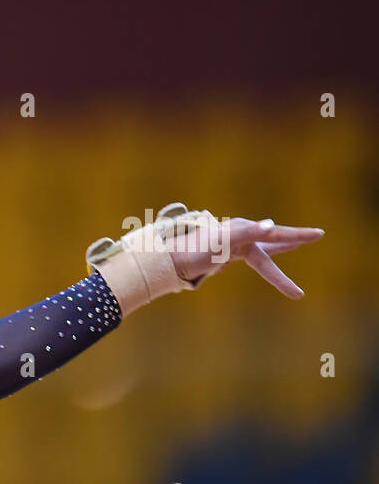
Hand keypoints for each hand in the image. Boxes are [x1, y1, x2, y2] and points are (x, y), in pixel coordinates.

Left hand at [165, 212, 324, 299]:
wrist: (165, 259)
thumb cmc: (192, 251)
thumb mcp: (221, 242)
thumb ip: (246, 232)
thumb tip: (271, 225)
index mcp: (242, 232)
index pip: (275, 234)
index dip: (297, 235)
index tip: (319, 234)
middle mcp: (238, 235)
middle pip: (272, 239)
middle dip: (293, 238)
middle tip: (318, 235)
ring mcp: (231, 245)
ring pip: (261, 247)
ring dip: (279, 245)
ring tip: (295, 245)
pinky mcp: (222, 255)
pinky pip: (247, 256)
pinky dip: (259, 255)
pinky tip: (260, 256)